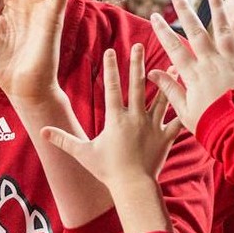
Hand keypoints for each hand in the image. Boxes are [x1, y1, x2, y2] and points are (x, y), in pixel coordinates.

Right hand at [40, 44, 183, 192]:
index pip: (112, 88)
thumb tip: (41, 131)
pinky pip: (178, 119)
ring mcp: (153, 126)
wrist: (133, 187)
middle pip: (138, 85)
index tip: (111, 51)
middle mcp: (136, 118)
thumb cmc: (107, 171)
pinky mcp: (166, 137)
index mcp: (116, 119)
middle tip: (138, 45)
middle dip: (137, 64)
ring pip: (162, 97)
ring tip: (174, 62)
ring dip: (167, 79)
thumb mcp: (83, 153)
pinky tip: (191, 94)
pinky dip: (184, 107)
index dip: (111, 68)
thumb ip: (63, 139)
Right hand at [149, 0, 233, 134]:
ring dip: (218, 7)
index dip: (163, 31)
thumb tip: (153, 72)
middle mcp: (212, 62)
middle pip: (196, 31)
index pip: (174, 48)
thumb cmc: (211, 125)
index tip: (154, 16)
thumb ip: (171, 89)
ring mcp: (233, 61)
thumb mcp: (185, 111)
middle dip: (185, 10)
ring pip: (224, 29)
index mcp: (194, 74)